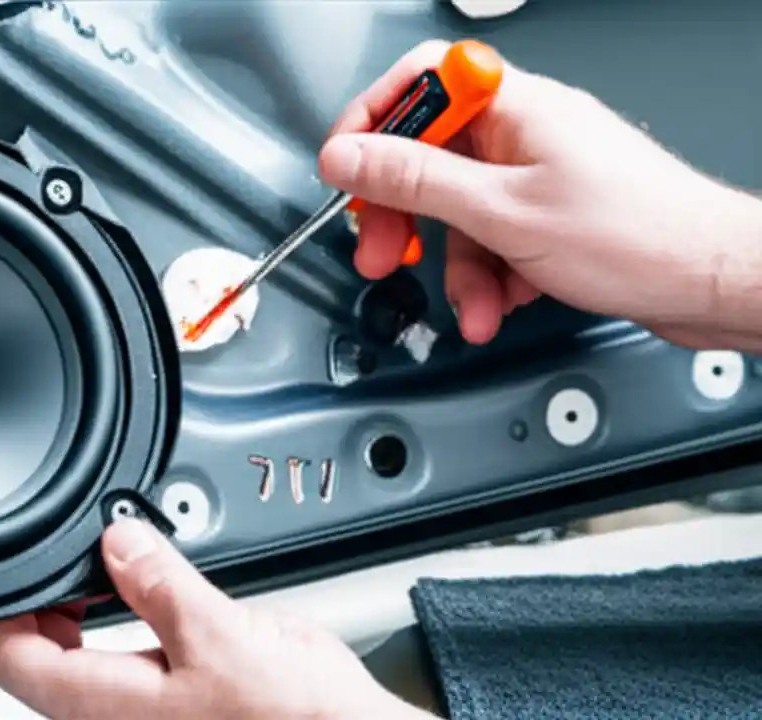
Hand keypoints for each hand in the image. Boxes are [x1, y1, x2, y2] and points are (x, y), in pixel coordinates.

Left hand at [0, 518, 431, 719]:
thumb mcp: (224, 635)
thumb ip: (161, 585)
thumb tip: (117, 543)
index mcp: (102, 709)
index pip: (9, 659)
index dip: (13, 605)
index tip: (37, 568)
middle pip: (44, 658)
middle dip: (64, 601)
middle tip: (95, 561)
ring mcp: (146, 718)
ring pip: (90, 661)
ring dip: (103, 612)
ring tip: (136, 574)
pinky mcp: (180, 710)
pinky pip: (136, 665)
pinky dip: (142, 628)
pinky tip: (176, 607)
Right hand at [320, 40, 761, 348]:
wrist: (712, 282)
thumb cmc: (637, 236)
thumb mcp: (500, 212)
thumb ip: (416, 181)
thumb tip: (350, 156)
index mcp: (513, 106)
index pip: (421, 82)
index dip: (374, 120)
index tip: (347, 166)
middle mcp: (524, 132)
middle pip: (430, 157)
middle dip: (403, 214)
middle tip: (379, 249)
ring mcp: (539, 174)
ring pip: (461, 213)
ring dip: (457, 268)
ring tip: (471, 305)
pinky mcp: (551, 216)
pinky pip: (494, 239)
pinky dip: (490, 277)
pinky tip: (503, 302)